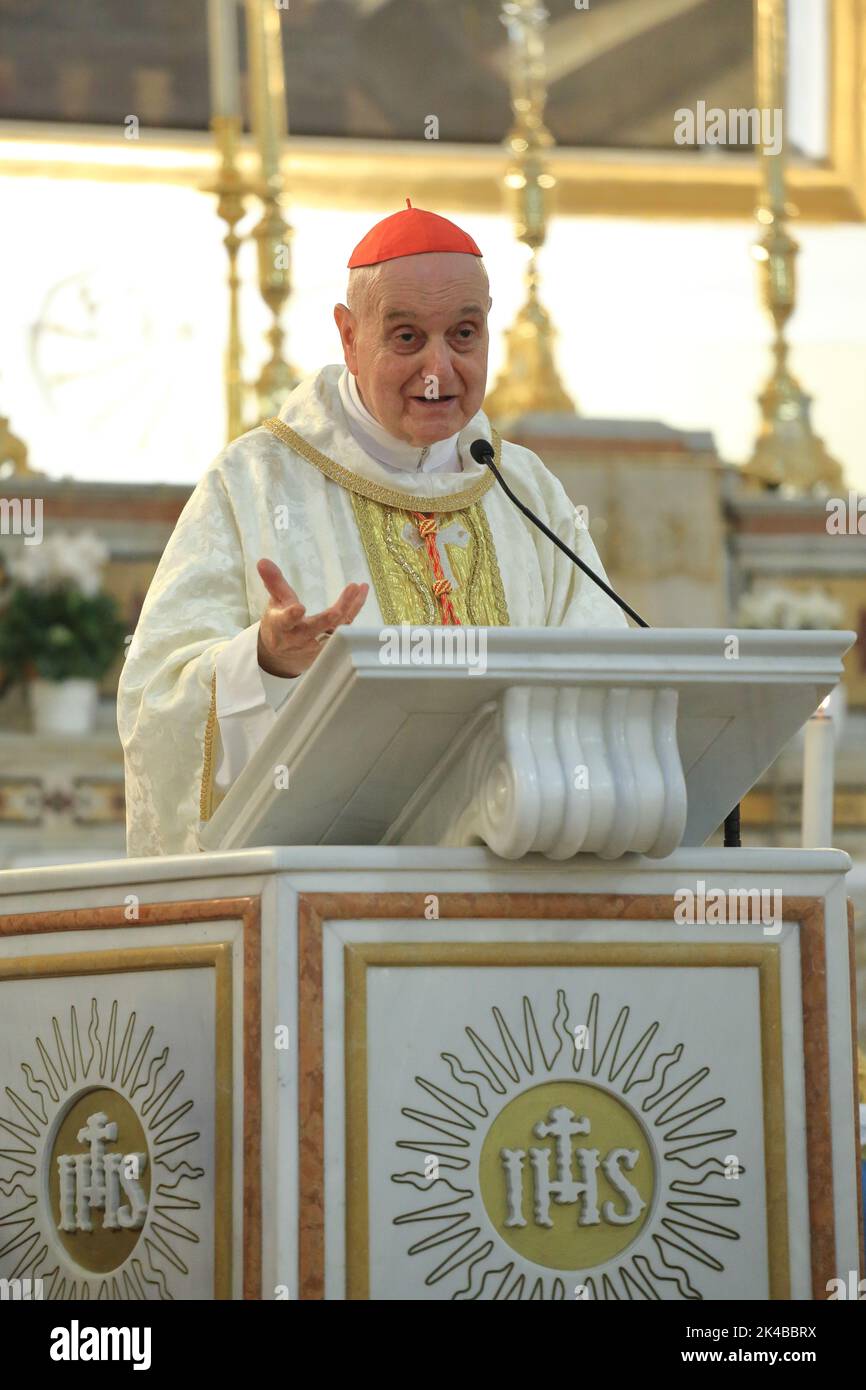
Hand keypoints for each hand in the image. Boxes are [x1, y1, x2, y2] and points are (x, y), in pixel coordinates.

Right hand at [256, 558, 368, 678]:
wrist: (283, 654)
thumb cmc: (279, 624)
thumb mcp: (274, 603)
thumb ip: (273, 583)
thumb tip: (263, 561)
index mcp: (281, 627)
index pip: (285, 621)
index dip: (291, 616)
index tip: (298, 608)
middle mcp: (300, 638)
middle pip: (317, 627)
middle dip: (329, 617)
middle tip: (340, 603)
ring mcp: (317, 646)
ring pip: (337, 627)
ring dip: (349, 608)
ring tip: (357, 588)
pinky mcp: (331, 647)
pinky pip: (346, 626)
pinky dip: (355, 609)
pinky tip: (362, 591)